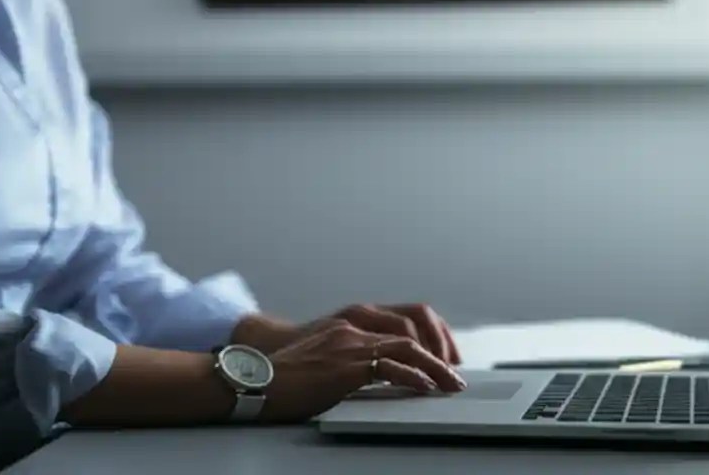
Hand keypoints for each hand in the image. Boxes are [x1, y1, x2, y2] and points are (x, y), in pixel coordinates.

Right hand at [259, 321, 467, 423]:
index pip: (402, 321)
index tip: (444, 357)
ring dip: (435, 366)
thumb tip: (377, 376)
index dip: (429, 337)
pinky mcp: (345, 367)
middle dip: (439, 352)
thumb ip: (349, 360)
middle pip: (410, 331)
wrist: (253, 379)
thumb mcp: (321, 359)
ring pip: (407, 348)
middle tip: (455, 374)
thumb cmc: (281, 377)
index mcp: (349, 324)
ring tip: (451, 384)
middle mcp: (353, 329)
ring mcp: (350, 345)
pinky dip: (414, 376)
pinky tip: (426, 387)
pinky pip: (390, 368)